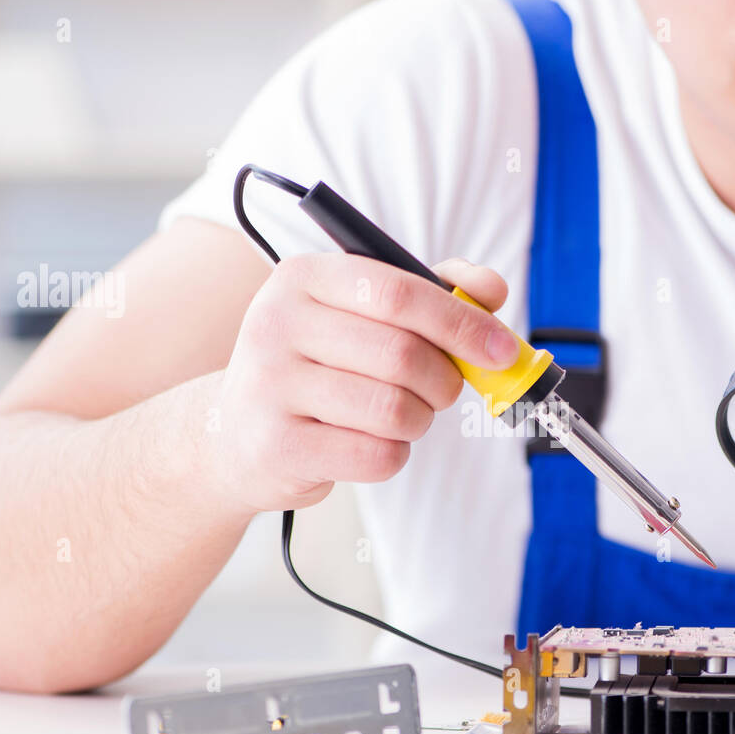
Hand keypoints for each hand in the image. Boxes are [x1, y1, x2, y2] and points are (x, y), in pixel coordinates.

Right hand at [207, 253, 513, 513]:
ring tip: (400, 416)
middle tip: (443, 390)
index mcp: (302, 277)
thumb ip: (431, 291)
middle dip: (445, 380)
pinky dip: (392, 455)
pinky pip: (377, 456)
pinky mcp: (276, 446)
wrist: (232, 434)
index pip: (400, 292)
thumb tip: (492, 290)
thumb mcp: (361, 314)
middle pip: (404, 354)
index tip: (502, 350)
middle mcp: (276, 324)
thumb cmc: (318, 366)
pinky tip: (368, 443)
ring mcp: (270, 387)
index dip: (462, 323)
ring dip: (419, 420)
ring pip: (395, 409)